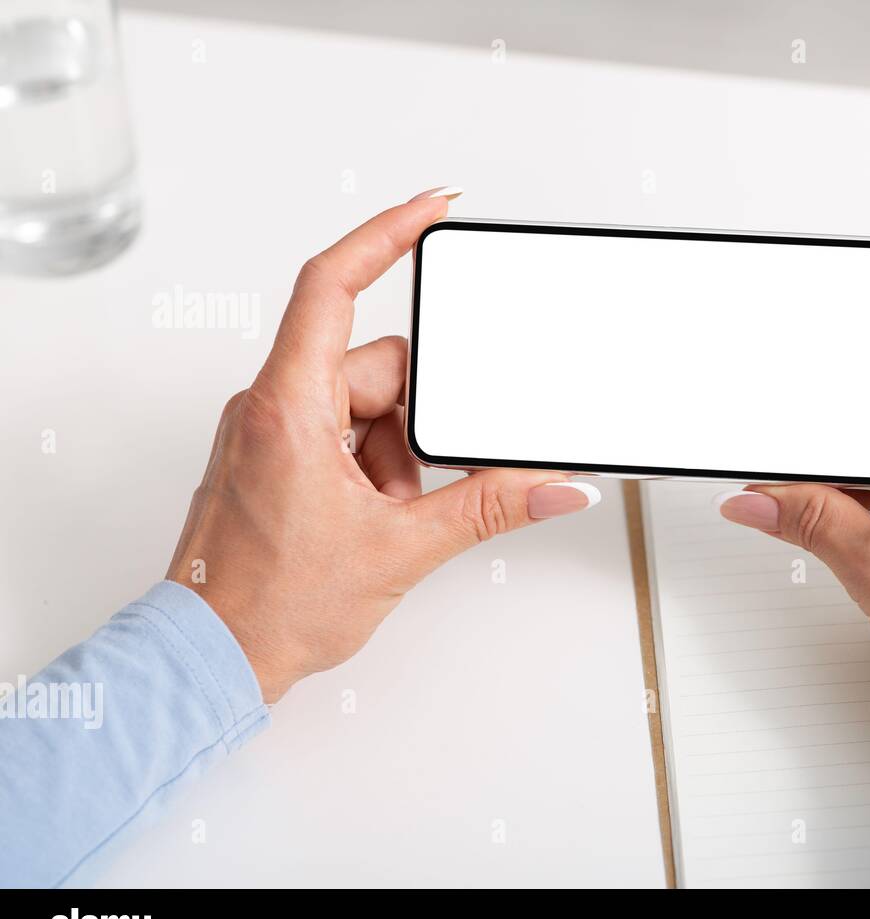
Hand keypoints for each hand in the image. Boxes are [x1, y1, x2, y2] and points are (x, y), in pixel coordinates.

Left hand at [167, 190, 600, 702]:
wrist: (212, 659)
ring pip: (366, 406)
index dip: (385, 234)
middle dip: (417, 423)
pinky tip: (376, 517)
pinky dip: (376, 469)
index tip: (433, 208)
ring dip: (397, 456)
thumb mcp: (401, 549)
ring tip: (389, 517)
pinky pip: (346, 434)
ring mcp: (273, 433)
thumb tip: (556, 488)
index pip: (333, 286)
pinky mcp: (278, 458)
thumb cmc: (269, 607)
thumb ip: (489, 508)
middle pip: (376, 366)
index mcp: (288, 408)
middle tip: (420, 484)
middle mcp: (273, 407)